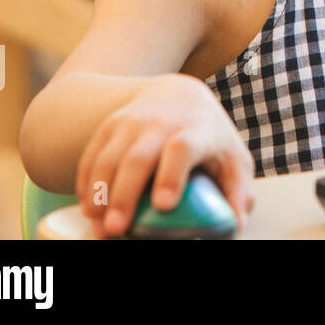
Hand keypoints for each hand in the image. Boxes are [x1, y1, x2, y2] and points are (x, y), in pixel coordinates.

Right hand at [76, 72, 255, 237]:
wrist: (176, 94)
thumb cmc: (208, 135)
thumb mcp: (233, 158)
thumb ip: (239, 191)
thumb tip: (237, 223)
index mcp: (196, 131)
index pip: (182, 148)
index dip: (172, 175)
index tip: (164, 204)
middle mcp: (160, 123)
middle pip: (138, 158)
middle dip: (124, 195)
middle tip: (116, 229)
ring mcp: (130, 123)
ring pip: (108, 159)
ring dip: (98, 194)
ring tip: (97, 224)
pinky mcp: (108, 128)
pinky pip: (90, 157)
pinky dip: (86, 184)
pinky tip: (89, 207)